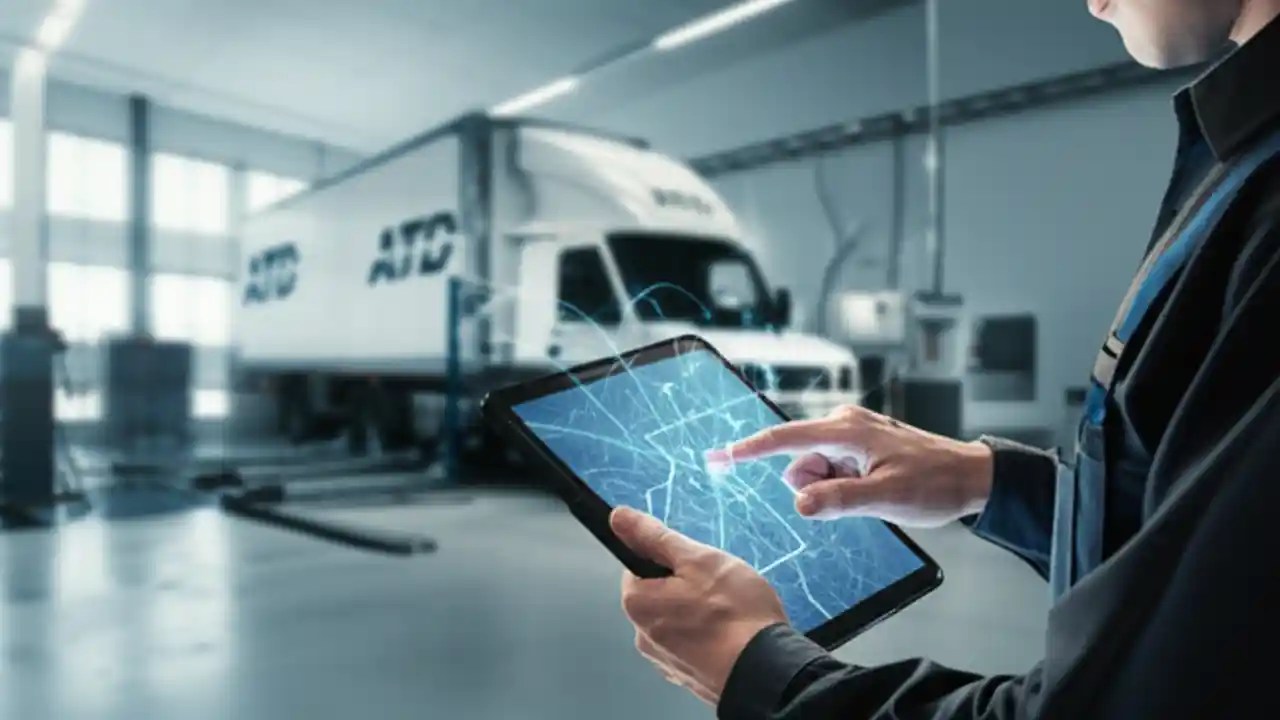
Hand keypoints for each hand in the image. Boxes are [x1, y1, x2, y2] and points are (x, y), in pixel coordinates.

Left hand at [610, 506, 786, 706]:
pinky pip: (694, 647)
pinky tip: (733, 636)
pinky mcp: (689, 678)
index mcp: (637, 604)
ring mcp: (666, 662)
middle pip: (659, 596)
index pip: (639, 566)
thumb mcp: (697, 559)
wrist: (767, 671)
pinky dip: (710, 638)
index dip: (670, 560)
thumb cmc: (734, 611)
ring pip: (678, 622)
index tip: (697, 566)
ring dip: (699, 614)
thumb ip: (655, 537)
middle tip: (720, 588)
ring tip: (731, 612)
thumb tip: (618, 518)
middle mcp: (642, 636)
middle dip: (687, 587)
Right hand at [705, 404, 992, 526]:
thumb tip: (799, 502)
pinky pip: (833, 466)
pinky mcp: (861, 443)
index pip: (784, 438)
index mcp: (846, 430)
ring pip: (816, 466)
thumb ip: (838, 500)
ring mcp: (853, 432)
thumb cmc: (933, 484)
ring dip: (830, 486)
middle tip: (855, 498)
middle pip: (800, 459)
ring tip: (871, 494)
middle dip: (813, 485)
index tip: (717, 457)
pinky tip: (871, 489)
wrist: (972, 477)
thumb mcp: (885, 498)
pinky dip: (842, 483)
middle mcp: (845, 423)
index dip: (747, 449)